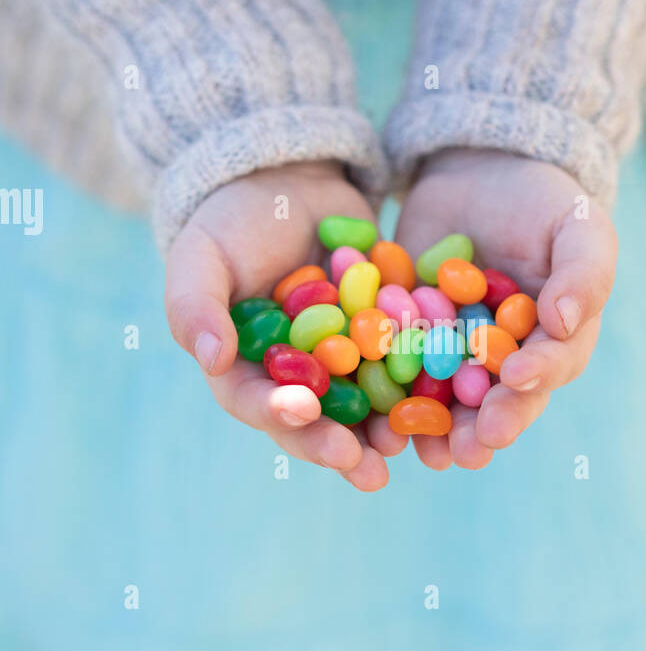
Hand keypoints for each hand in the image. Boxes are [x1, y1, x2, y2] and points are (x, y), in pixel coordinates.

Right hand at [164, 162, 403, 490]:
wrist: (290, 181)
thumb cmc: (232, 220)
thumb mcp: (202, 254)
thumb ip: (195, 304)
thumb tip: (209, 358)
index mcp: (241, 368)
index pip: (254, 401)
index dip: (278, 414)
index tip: (304, 413)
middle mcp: (292, 376)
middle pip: (312, 422)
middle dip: (336, 447)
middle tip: (366, 469)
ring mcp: (339, 363)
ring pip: (360, 409)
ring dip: (381, 433)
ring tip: (406, 448)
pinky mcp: (380, 341)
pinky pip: (401, 370)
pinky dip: (420, 388)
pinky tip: (445, 404)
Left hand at [394, 149, 617, 470]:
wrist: (479, 171)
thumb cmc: (544, 201)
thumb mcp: (578, 225)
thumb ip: (583, 273)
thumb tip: (564, 323)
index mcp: (554, 342)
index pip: (550, 366)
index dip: (535, 376)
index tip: (516, 379)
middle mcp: (504, 361)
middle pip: (496, 402)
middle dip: (482, 428)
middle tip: (469, 449)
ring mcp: (452, 354)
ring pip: (445, 403)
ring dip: (435, 432)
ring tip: (427, 454)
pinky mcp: (407, 339)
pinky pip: (395, 371)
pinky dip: (385, 397)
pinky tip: (374, 418)